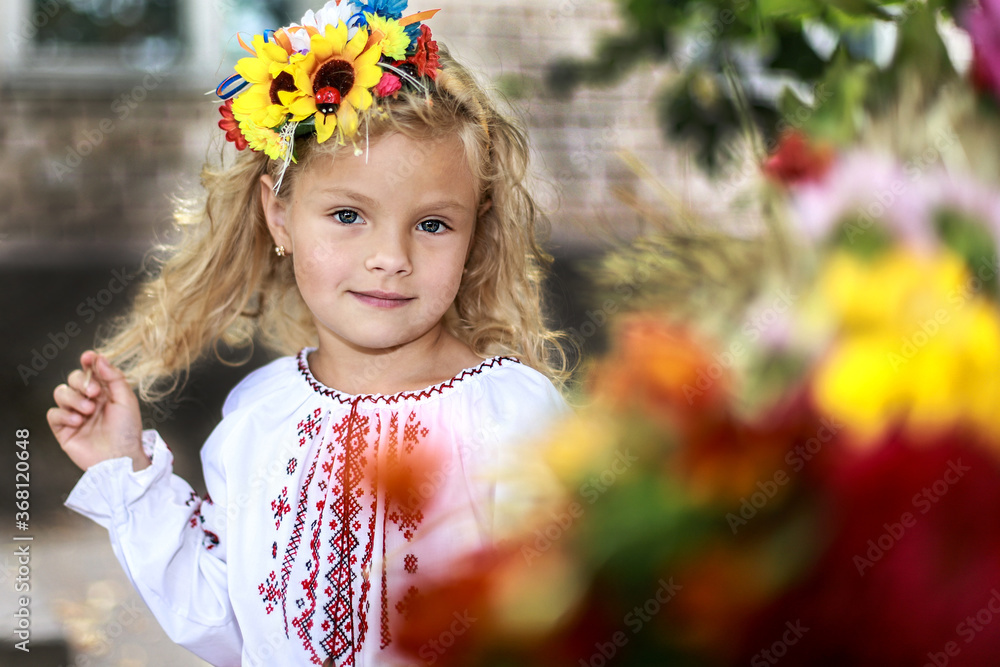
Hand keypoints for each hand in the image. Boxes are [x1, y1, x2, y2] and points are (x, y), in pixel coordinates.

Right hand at [48, 351, 148, 471]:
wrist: (120, 457)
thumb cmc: (127, 430)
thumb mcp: (126, 400)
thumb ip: (114, 377)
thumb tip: (99, 358)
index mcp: (105, 392)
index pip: (91, 371)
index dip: (88, 361)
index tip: (88, 357)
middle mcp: (88, 400)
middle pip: (73, 379)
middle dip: (82, 382)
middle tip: (95, 393)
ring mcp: (74, 414)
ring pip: (60, 393)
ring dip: (74, 398)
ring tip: (88, 411)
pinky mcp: (63, 429)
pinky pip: (53, 413)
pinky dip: (64, 415)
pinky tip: (78, 422)